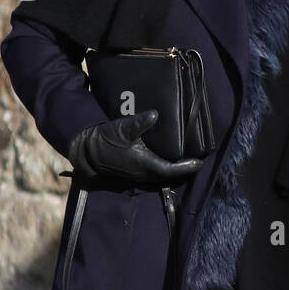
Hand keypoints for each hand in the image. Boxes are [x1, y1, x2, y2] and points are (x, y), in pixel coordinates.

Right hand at [68, 110, 204, 184]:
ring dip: (176, 170)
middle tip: (199, 160)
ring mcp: (139, 175)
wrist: (88, 150)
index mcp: (145, 164)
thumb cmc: (107, 139)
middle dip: (185, 169)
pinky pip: (156, 173)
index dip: (186, 167)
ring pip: (163, 175)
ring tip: (189, 161)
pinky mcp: (135, 172)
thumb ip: (140, 122)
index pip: (171, 169)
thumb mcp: (123, 128)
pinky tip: (171, 160)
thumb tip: (154, 114)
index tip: (199, 162)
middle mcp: (144, 173)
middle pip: (170, 175)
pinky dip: (166, 168)